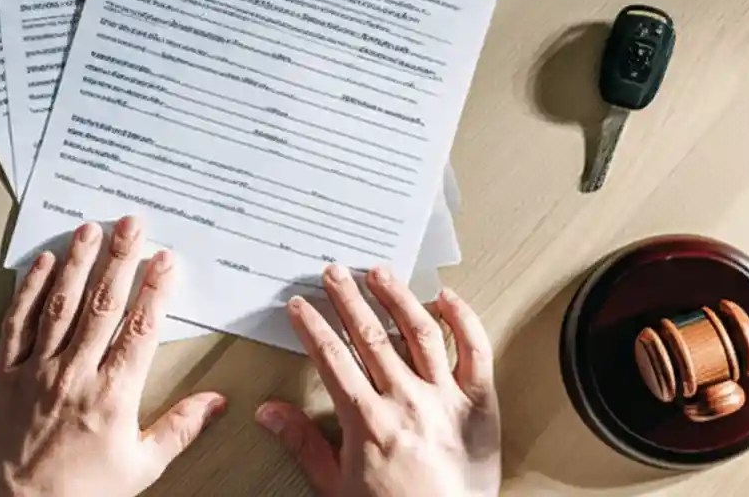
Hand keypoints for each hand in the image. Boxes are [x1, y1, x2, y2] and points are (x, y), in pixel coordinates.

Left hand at [0, 216, 225, 496]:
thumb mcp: (142, 466)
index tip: (166, 260)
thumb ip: (181, 428)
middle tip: (132, 223)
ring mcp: (38, 372)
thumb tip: (218, 403)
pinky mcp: (6, 377)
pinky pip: (17, 325)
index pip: (140, 328)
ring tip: (90, 229)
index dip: (155, 290)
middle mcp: (75, 374)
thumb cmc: (84, 492)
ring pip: (60, 305)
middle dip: (120, 258)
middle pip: (102, 304)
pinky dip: (30, 292)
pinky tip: (43, 265)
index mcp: (113, 394)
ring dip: (78, 263)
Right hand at [255, 265, 499, 496]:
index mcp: (367, 421)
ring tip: (379, 273)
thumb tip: (269, 412)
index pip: (332, 358)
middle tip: (333, 274)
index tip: (299, 306)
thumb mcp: (335, 486)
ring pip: (418, 331)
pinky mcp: (479, 401)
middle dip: (347, 300)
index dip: (312, 327)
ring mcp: (445, 398)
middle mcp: (406, 401)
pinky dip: (462, 318)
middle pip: (371, 335)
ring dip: (395, 297)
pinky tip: (445, 296)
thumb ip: (303, 443)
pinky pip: (474, 350)